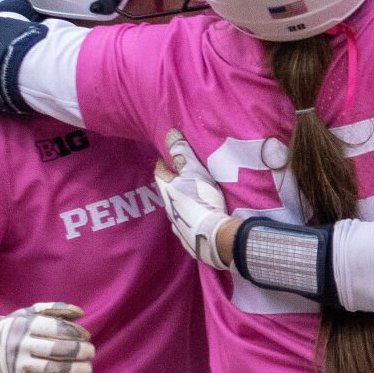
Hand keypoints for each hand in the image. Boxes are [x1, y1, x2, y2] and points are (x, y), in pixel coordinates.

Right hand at [0, 302, 94, 372]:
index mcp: (25, 326)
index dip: (76, 333)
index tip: (86, 336)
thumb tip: (80, 313)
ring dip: (74, 370)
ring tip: (87, 368)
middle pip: (57, 350)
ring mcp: (18, 365)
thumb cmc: (14, 328)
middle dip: (79, 352)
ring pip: (52, 369)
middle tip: (91, 352)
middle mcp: (21, 345)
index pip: (56, 329)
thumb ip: (54, 309)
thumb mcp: (28, 313)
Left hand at [153, 129, 231, 270]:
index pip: (160, 171)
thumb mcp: (195, 173)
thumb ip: (183, 155)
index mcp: (168, 191)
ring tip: (192, 196)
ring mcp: (177, 225)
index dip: (165, 161)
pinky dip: (190, 219)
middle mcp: (169, 208)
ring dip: (181, 202)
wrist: (213, 237)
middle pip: (167, 191)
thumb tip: (170, 134)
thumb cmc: (203, 201)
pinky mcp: (188, 238)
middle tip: (184, 174)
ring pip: (176, 209)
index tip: (170, 154)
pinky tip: (196, 219)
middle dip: (173, 182)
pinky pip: (185, 225)